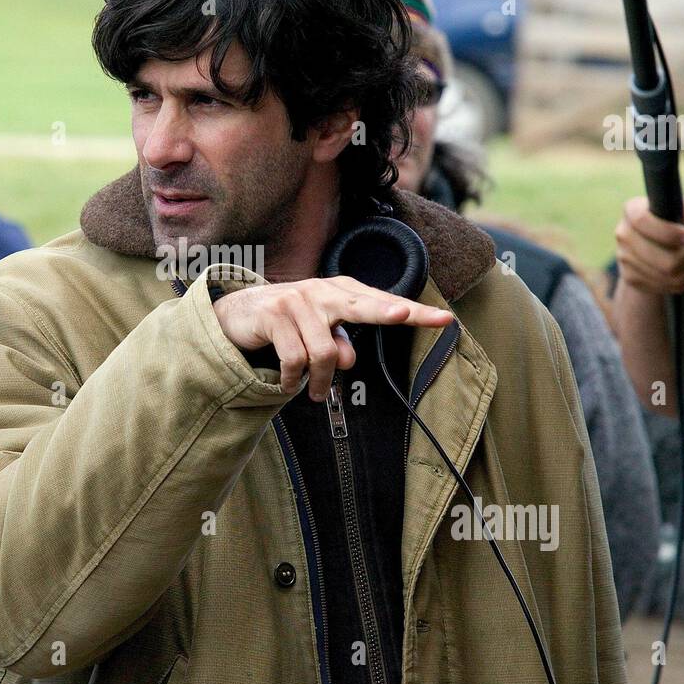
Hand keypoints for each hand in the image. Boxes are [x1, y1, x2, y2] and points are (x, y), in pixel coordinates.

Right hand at [213, 275, 452, 399]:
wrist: (238, 313)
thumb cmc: (289, 323)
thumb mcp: (319, 333)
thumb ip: (339, 343)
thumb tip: (347, 360)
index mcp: (341, 291)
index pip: (382, 302)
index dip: (414, 313)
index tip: (445, 320)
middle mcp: (323, 292)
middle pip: (362, 306)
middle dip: (385, 311)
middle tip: (403, 316)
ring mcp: (298, 301)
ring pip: (326, 351)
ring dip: (319, 381)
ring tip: (313, 392)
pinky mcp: (275, 315)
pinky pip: (295, 358)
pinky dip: (293, 379)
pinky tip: (289, 383)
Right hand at [614, 195, 683, 295]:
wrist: (664, 243)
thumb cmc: (681, 221)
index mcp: (632, 208)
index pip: (641, 221)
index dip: (667, 232)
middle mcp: (623, 233)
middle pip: (655, 255)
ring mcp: (624, 257)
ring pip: (664, 274)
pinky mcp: (630, 277)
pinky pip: (664, 286)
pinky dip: (683, 281)